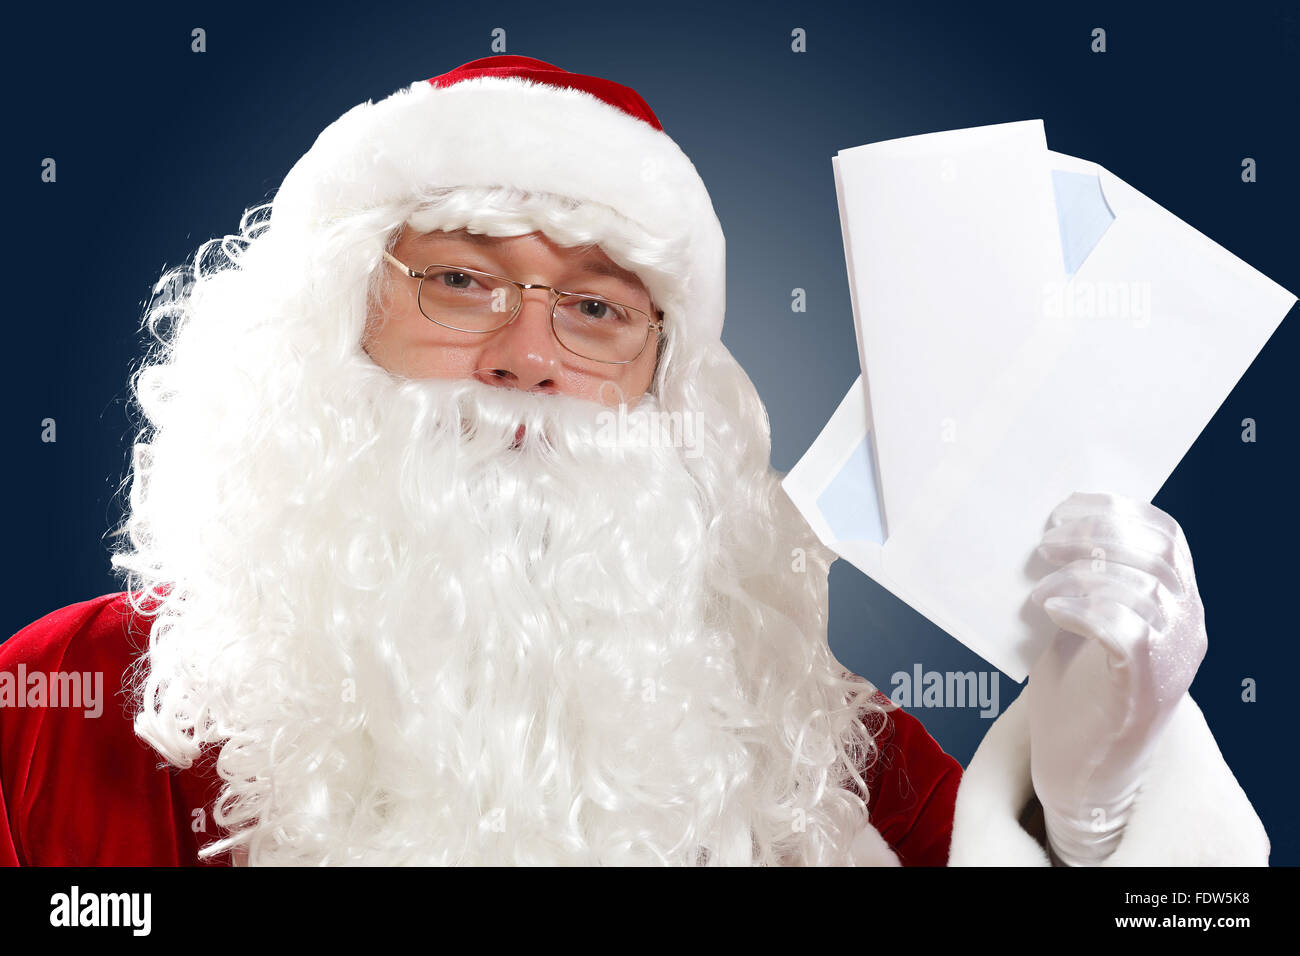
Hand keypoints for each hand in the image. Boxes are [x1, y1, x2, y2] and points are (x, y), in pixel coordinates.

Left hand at [1026, 491, 1206, 865]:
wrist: (1081, 772)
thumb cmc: (1076, 695)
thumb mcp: (1078, 622)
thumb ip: (1078, 580)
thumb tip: (1041, 533)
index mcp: (1173, 602)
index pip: (1166, 536)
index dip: (1117, 511)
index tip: (1065, 508)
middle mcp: (1186, 626)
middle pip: (1156, 554)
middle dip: (1096, 536)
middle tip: (1045, 543)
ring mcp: (1172, 660)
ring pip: (1144, 589)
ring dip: (1082, 577)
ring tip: (1039, 590)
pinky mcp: (1147, 690)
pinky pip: (1128, 633)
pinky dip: (1086, 611)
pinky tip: (1053, 612)